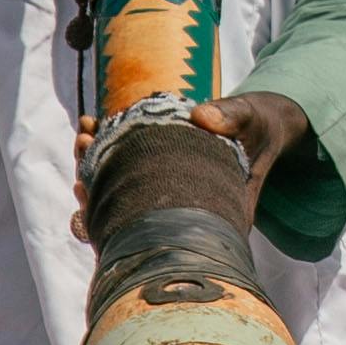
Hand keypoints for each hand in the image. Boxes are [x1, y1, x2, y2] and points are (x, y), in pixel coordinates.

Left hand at [77, 85, 316, 236]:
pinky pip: (127, 176)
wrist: (262, 127)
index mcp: (209, 215)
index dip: (108, 214)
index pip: (147, 228)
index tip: (85, 184)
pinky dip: (107, 154)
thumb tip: (201, 116)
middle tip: (83, 142)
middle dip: (96, 182)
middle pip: (126, 216)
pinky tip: (94, 127)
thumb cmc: (259, 128)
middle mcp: (186, 216)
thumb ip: (231, 118)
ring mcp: (170, 199)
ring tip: (85, 132)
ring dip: (96, 165)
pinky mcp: (162, 180)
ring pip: (121, 197)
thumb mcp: (251, 120)